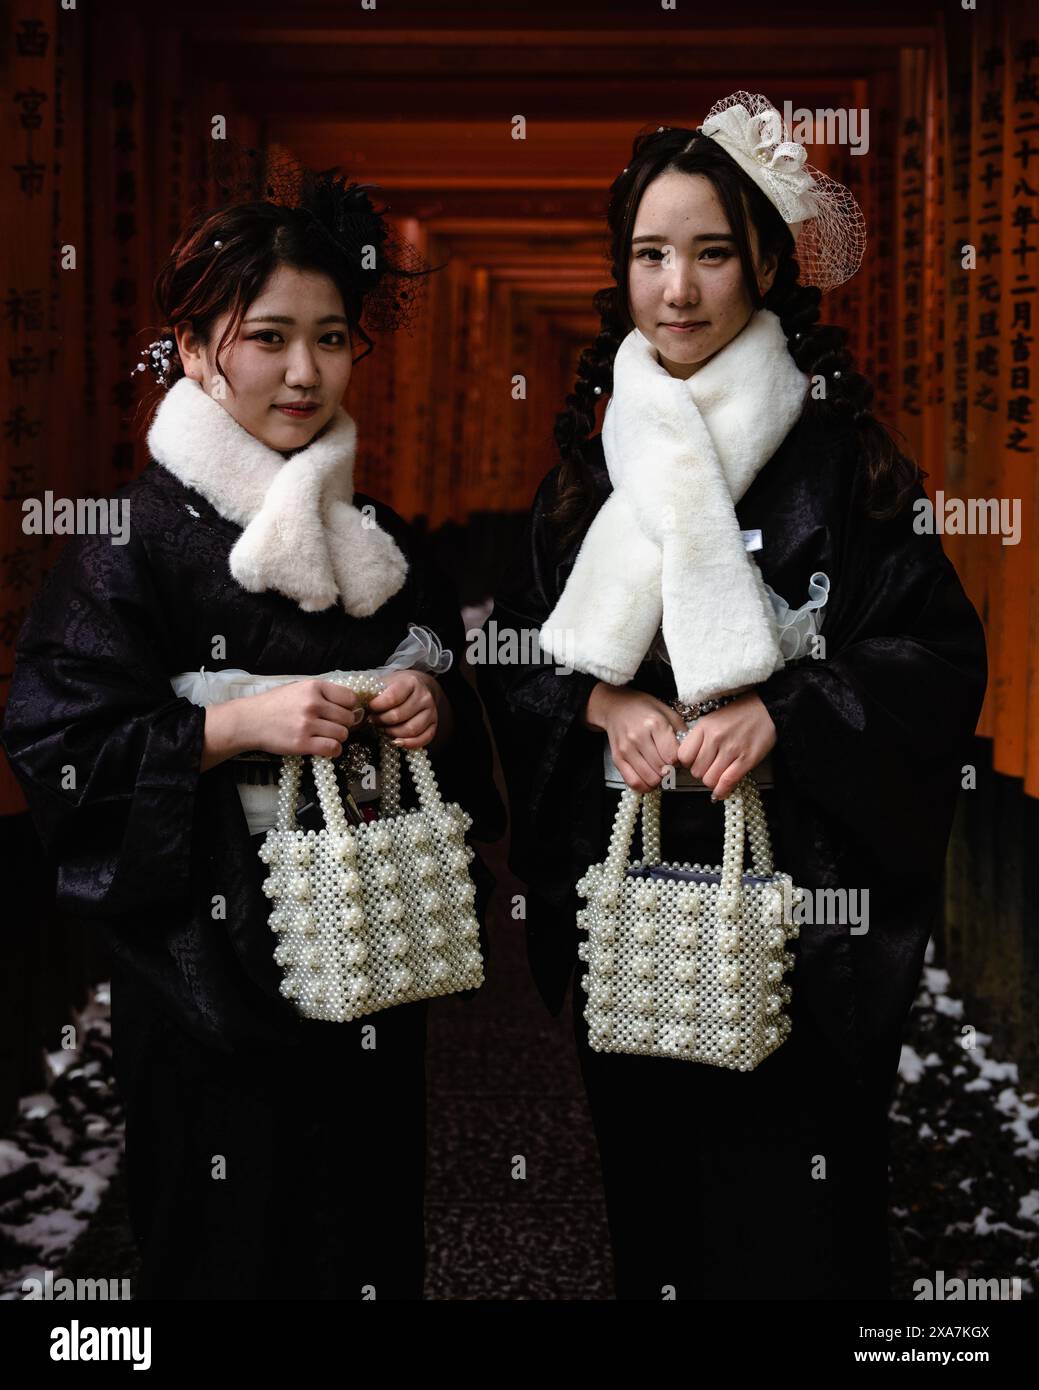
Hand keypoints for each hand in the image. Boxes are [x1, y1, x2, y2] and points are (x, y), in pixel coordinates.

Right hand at [236, 679, 364, 758]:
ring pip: (342, 734)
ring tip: (325, 736)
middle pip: (348, 718)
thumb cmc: (275, 705)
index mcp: (314, 687)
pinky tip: (326, 747)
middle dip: (344, 724)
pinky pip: (332, 748)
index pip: (349, 698)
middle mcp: (312, 704)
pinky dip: (334, 750)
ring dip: (338, 738)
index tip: (342, 712)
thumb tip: (350, 705)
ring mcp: (307, 724)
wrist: (250, 720)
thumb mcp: (299, 688)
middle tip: (332, 726)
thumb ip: (322, 694)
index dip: (349, 707)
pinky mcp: (302, 744)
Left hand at [366, 671, 447, 749]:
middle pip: (399, 716)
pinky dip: (408, 744)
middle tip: (373, 720)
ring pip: (410, 730)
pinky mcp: (434, 725)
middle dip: (381, 721)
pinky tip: (396, 741)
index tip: (368, 708)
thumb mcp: (385, 682)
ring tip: (383, 729)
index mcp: (411, 682)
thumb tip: (357, 708)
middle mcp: (424, 696)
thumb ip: (373, 693)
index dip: (376, 706)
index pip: (392, 697)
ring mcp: (431, 712)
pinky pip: (423, 739)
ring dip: (392, 733)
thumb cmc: (397, 687)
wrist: (419, 688)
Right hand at [583, 683, 686, 792]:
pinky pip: (634, 782)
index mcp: (655, 724)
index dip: (680, 760)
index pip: (673, 756)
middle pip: (662, 769)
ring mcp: (626, 749)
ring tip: (659, 770)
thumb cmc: (644, 709)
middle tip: (669, 764)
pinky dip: (645, 785)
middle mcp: (638, 737)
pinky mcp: (617, 759)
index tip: (678, 757)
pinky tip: (648, 777)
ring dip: (658, 779)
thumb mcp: (667, 712)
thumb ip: (681, 731)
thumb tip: (690, 752)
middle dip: (670, 770)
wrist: (616, 707)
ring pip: (650, 779)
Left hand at [674, 692, 775, 800]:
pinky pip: (727, 781)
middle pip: (696, 771)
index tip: (694, 762)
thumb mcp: (713, 719)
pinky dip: (723, 790)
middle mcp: (715, 737)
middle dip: (702, 773)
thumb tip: (689, 760)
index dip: (688, 763)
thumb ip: (700, 738)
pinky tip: (721, 792)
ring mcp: (731, 749)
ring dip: (713, 781)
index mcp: (704, 726)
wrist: (768, 709)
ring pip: (710, 780)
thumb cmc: (740, 715)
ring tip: (718, 774)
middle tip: (710, 768)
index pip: (683, 756)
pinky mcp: (747, 759)